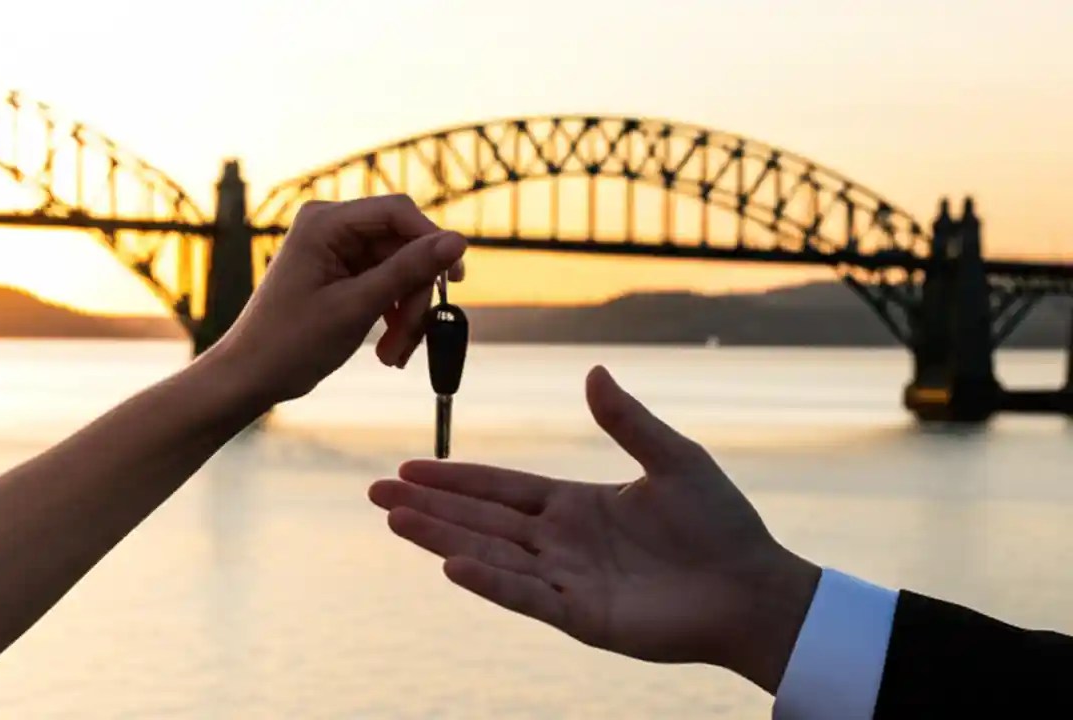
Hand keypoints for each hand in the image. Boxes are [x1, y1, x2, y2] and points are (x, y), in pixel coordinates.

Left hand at [203, 195, 465, 403]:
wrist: (251, 377)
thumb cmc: (289, 342)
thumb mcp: (357, 306)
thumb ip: (409, 270)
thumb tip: (457, 240)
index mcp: (325, 222)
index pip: (398, 213)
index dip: (432, 241)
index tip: (454, 280)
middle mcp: (331, 228)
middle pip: (403, 247)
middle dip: (414, 295)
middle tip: (414, 338)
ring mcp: (337, 252)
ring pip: (400, 272)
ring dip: (406, 314)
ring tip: (394, 354)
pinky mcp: (343, 276)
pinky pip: (387, 287)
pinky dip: (394, 318)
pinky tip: (390, 351)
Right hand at [369, 366, 820, 693]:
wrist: (753, 587)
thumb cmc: (720, 523)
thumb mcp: (673, 458)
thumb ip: (627, 421)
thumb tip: (592, 371)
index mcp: (576, 504)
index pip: (500, 487)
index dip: (455, 478)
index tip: (409, 467)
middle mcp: (561, 542)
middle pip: (480, 520)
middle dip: (428, 506)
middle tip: (374, 494)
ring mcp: (567, 580)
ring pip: (490, 555)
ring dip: (441, 538)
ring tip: (394, 521)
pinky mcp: (582, 616)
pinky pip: (526, 596)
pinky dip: (489, 581)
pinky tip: (451, 564)